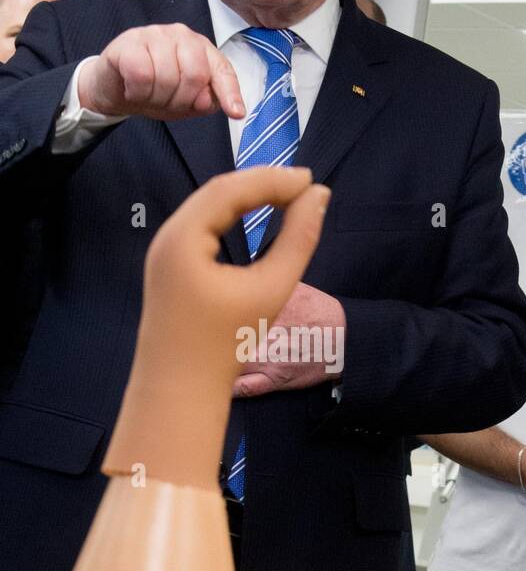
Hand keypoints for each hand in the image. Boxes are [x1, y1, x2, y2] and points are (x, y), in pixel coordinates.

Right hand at [77, 23, 245, 120]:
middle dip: (180, 100)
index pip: (222, 71)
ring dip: (155, 98)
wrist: (114, 86)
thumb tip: (207, 101)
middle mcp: (182, 36)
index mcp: (201, 49)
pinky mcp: (130, 41)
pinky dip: (137, 91)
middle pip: (195, 75)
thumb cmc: (153, 90)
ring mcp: (155, 34)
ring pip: (166, 77)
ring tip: (147, 94)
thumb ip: (203, 101)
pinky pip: (141, 75)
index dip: (230, 93)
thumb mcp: (184, 102)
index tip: (236, 113)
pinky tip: (132, 88)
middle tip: (165, 102)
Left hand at [103, 167, 330, 486]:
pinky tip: (257, 212)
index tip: (310, 180)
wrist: (179, 390)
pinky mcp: (168, 264)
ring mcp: (163, 251)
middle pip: (216, 191)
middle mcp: (166, 237)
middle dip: (261, 182)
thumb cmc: (224, 344)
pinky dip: (232, 213)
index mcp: (182, 239)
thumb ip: (299, 240)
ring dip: (247, 196)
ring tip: (286, 194)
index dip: (272, 180)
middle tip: (303, 183)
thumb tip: (318, 198)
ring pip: (208, 205)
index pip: (230, 190)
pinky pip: (202, 224)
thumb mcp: (270, 290)